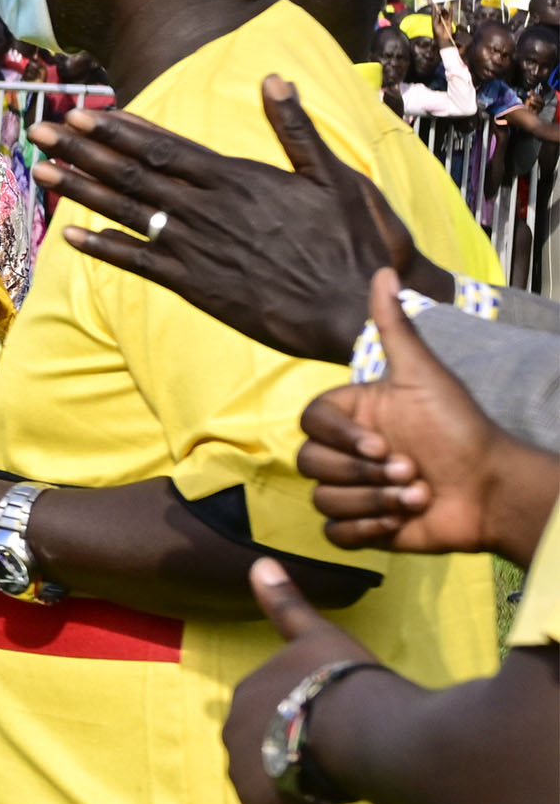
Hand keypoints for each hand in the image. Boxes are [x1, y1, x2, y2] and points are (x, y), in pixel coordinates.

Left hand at [34, 78, 429, 362]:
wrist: (355, 310)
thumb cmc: (352, 242)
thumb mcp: (334, 176)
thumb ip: (297, 129)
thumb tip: (274, 78)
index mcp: (239, 180)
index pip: (165, 147)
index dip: (120, 128)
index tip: (83, 111)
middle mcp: (208, 211)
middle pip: (133, 173)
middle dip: (84, 148)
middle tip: (40, 129)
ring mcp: (198, 249)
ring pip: (128, 212)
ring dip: (82, 188)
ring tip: (42, 168)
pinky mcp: (197, 286)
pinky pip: (140, 264)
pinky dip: (104, 248)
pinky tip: (69, 235)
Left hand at [224, 558, 385, 803]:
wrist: (357, 724)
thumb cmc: (343, 678)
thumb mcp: (316, 635)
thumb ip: (285, 605)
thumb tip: (258, 563)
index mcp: (245, 692)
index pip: (273, 714)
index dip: (310, 720)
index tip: (336, 719)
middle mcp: (232, 731)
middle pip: (271, 752)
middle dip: (303, 756)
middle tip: (341, 750)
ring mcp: (242, 770)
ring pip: (277, 788)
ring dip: (306, 787)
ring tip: (338, 776)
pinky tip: (331, 802)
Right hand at [296, 269, 559, 554]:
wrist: (492, 489)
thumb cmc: (460, 429)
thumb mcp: (424, 376)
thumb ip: (395, 328)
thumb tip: (384, 269)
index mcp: (356, 418)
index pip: (311, 423)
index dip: (339, 438)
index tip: (379, 444)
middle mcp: (350, 453)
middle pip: (311, 464)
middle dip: (362, 474)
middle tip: (408, 470)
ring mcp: (355, 491)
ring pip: (323, 500)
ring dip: (372, 502)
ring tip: (414, 496)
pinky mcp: (364, 528)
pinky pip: (334, 534)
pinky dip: (365, 530)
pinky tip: (400, 520)